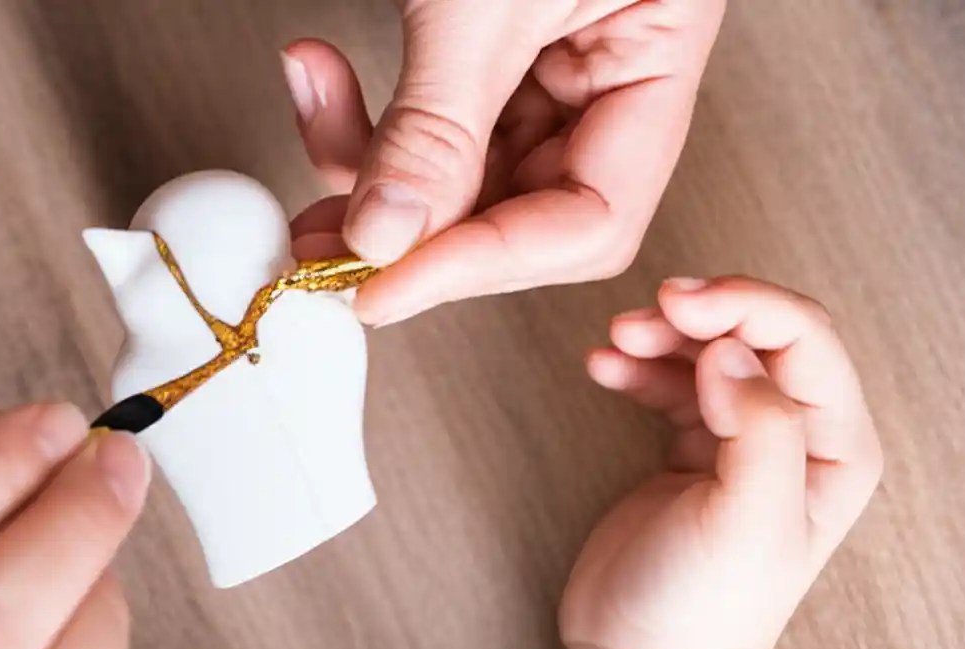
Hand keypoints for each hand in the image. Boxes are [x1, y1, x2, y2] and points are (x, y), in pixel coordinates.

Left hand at [281, 0, 725, 324]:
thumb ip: (440, 124)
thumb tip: (388, 239)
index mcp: (657, 59)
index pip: (586, 220)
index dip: (483, 268)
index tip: (384, 286)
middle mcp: (609, 73)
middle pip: (514, 209)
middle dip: (409, 225)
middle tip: (324, 245)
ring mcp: (547, 62)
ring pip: (459, 172)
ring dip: (368, 165)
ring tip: (307, 117)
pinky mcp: (487, 46)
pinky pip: (428, 116)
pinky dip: (363, 111)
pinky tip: (315, 74)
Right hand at [558, 277, 882, 648]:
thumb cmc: (705, 608)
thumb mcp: (749, 520)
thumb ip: (759, 427)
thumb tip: (730, 352)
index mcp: (834, 450)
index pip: (806, 343)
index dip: (748, 307)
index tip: (685, 304)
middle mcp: (796, 436)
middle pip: (759, 335)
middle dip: (705, 313)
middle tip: (649, 310)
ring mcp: (740, 438)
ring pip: (711, 351)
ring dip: (664, 335)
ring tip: (617, 338)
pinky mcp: (690, 446)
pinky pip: (669, 381)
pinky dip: (636, 365)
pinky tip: (604, 367)